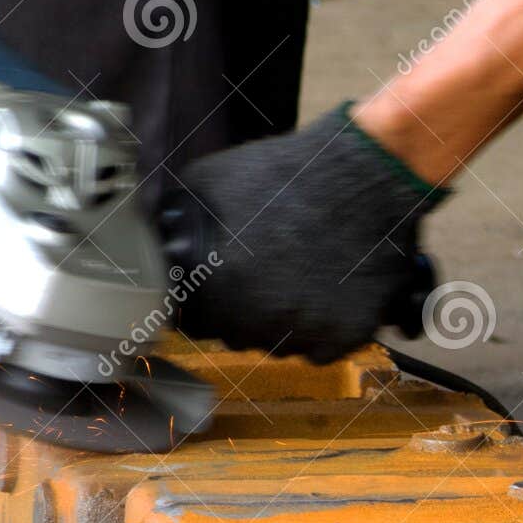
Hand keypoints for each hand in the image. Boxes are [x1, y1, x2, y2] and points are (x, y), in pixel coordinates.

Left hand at [167, 105, 447, 363]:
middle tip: (268, 273)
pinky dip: (323, 326)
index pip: (195, 324)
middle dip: (245, 311)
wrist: (366, 173)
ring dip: (283, 320)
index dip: (209, 303)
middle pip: (236, 337)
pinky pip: (321, 349)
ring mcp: (303, 332)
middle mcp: (257, 319)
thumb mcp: (208, 182)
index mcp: (216, 285)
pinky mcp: (344, 336)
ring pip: (279, 346)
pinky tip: (327, 288)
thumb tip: (156, 249)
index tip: (223, 286)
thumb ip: (175, 225)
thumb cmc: (289, 174)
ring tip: (300, 273)